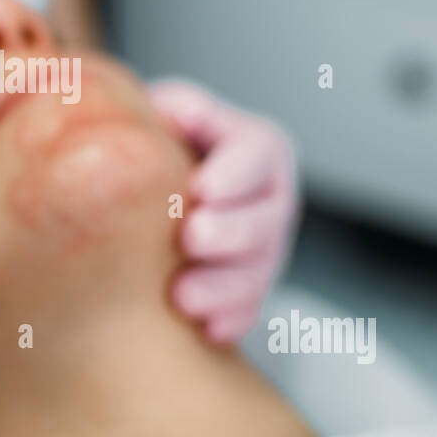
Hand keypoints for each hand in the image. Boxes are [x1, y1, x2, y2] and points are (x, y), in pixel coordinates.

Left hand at [149, 79, 298, 342]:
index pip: (257, 156)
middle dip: (231, 233)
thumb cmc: (170, 142)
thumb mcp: (173, 109)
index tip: (202, 189)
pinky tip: (206, 330)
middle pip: (265, 219)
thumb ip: (179, 106)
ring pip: (259, 271)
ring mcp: (265, 248)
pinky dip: (230, 320)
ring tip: (182, 296)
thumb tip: (179, 113)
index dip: (233, 174)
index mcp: (258, 149)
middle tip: (191, 238)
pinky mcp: (250, 288)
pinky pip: (249, 310)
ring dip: (223, 286)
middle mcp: (271, 200)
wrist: (166, 189)